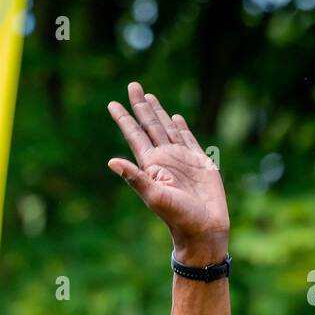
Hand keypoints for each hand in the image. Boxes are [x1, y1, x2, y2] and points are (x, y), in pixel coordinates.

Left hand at [106, 82, 229, 263]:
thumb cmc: (177, 216)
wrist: (203, 229)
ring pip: (167, 128)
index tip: (112, 103)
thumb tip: (111, 161)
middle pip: (149, 125)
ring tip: (149, 97)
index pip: (134, 135)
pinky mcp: (199, 162)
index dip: (124, 118)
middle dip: (141, 106)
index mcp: (151, 165)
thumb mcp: (153, 196)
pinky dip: (181, 127)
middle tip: (132, 85)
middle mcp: (164, 159)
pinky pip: (188, 139)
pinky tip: (175, 118)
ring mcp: (181, 159)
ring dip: (158, 113)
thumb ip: (134, 178)